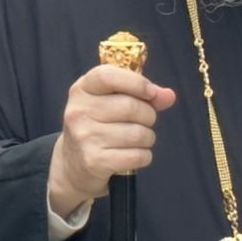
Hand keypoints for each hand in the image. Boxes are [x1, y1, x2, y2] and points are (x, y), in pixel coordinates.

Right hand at [47, 65, 178, 216]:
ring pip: (138, 134)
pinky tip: (133, 155)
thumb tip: (168, 96)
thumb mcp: (110, 102)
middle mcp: (78, 112)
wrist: (73, 164)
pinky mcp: (94, 161)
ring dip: (147, 138)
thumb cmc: (98, 126)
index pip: (108, 76)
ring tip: (137, 140)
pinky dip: (143, 156)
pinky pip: (137, 155)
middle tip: (144, 122)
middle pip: (131, 107)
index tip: (151, 93)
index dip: (136, 82)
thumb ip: (141, 95)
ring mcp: (84, 137)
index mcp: (81, 90)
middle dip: (148, 115)